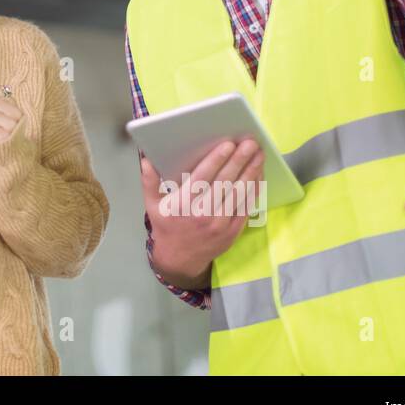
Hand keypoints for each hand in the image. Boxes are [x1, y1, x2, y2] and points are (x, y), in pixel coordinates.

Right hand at [140, 139, 264, 281]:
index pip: (202, 178)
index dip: (216, 160)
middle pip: (224, 183)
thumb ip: (149, 181)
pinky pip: (246, 207)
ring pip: (239, 194)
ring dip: (251, 173)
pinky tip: (259, 175)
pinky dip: (254, 190)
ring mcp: (220, 224)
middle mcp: (202, 214)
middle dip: (239, 161)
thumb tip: (146, 159)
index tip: (228, 144)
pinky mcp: (233, 231)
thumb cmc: (167, 226)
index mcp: (182, 205)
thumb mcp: (152, 205)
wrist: (180, 260)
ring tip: (259, 155)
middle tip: (250, 143)